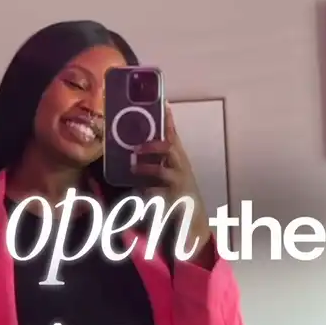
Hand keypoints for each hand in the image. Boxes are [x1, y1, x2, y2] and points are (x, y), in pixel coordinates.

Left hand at [134, 104, 211, 255]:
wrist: (193, 221)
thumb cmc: (177, 197)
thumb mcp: (165, 178)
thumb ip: (154, 167)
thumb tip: (132, 159)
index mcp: (178, 160)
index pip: (173, 135)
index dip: (168, 120)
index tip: (164, 103)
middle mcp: (181, 166)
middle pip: (170, 145)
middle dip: (154, 142)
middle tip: (137, 145)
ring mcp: (180, 180)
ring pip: (164, 166)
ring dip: (147, 163)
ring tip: (133, 165)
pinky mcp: (176, 195)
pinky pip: (159, 187)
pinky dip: (147, 186)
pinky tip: (139, 187)